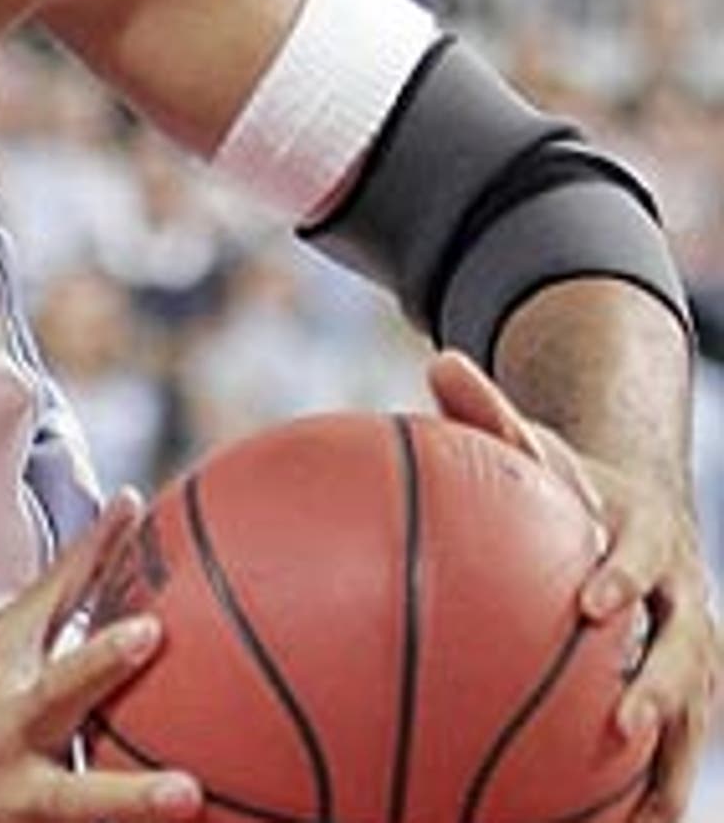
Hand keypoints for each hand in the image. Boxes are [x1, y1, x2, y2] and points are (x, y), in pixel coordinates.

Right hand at [0, 492, 203, 822]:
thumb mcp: (8, 670)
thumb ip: (75, 637)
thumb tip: (155, 602)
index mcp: (6, 665)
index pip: (51, 598)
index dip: (90, 552)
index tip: (130, 507)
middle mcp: (9, 720)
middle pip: (58, 687)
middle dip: (101, 659)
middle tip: (150, 631)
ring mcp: (13, 785)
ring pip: (72, 796)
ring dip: (127, 795)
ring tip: (185, 793)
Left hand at [428, 352, 719, 822]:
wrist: (636, 511)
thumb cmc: (565, 483)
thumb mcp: (535, 446)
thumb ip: (488, 414)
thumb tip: (439, 360)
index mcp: (645, 537)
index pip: (638, 558)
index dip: (621, 579)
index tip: (591, 605)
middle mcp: (684, 599)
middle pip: (686, 649)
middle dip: (661, 687)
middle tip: (623, 723)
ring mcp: (694, 649)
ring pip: (697, 713)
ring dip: (674, 763)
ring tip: (645, 815)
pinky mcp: (687, 691)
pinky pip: (680, 747)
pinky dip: (658, 790)